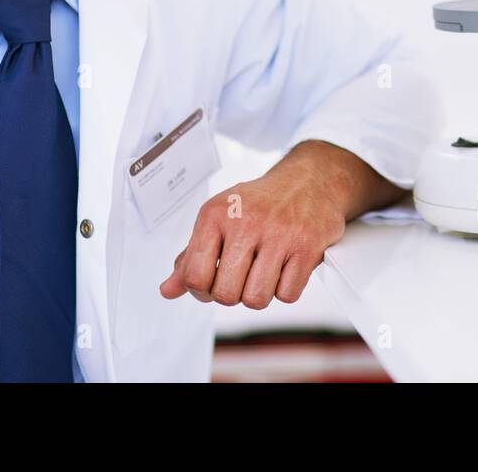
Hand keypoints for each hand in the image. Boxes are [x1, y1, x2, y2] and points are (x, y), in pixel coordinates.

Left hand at [158, 147, 352, 308]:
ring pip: (256, 299)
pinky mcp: (307, 245)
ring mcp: (278, 234)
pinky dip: (285, 290)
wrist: (309, 179)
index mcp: (215, 214)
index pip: (194, 276)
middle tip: (240, 278)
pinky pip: (287, 295)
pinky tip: (284, 268)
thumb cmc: (258, 204)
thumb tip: (167, 291)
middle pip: (225, 294)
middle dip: (231, 294)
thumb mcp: (219, 218)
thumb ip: (191, 256)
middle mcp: (245, 221)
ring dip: (258, 294)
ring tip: (262, 273)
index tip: (213, 281)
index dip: (201, 290)